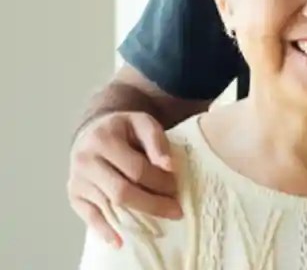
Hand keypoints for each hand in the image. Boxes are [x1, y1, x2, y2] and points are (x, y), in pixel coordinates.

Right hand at [67, 112, 181, 247]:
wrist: (92, 130)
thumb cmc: (123, 129)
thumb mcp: (142, 122)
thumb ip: (157, 141)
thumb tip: (169, 166)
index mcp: (103, 139)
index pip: (137, 169)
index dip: (160, 181)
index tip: (177, 188)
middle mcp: (85, 160)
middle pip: (122, 192)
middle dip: (153, 203)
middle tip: (175, 210)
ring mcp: (77, 179)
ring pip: (109, 206)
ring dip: (137, 217)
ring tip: (160, 220)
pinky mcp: (73, 194)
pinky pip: (89, 216)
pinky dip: (105, 229)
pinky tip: (120, 240)